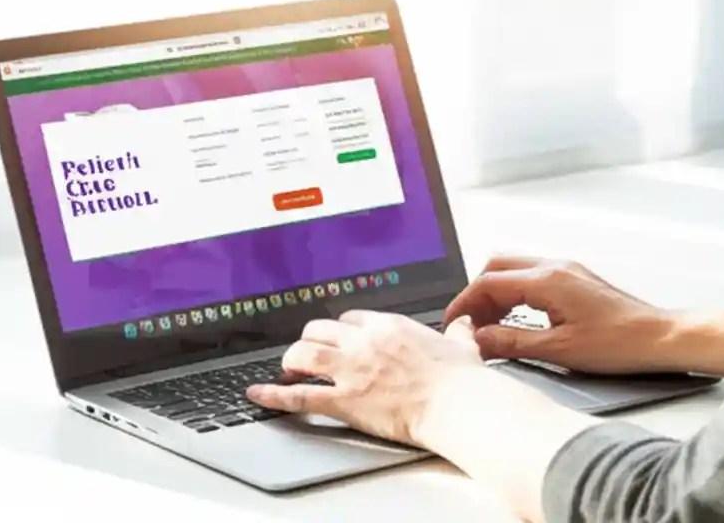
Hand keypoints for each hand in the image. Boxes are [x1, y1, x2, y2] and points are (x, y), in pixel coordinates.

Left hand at [246, 311, 483, 446]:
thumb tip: (464, 324)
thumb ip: (458, 332)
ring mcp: (351, 370)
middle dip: (310, 341)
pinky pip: (298, 395)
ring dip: (292, 360)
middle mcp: (365, 342)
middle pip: (319, 330)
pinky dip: (274, 394)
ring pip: (303, 353)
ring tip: (290, 369)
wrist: (457, 404)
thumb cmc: (461, 380)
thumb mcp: (462, 346)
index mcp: (390, 326)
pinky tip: (258, 394)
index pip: (351, 318)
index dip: (341, 329)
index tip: (341, 339)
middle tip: (309, 354)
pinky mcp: (344, 400)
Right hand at [443, 256, 677, 374]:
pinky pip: (533, 279)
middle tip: (471, 327)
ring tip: (492, 329)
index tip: (453, 325)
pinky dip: (516, 296)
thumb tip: (479, 339)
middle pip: (497, 266)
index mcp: (547, 280)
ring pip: (515, 271)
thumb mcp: (559, 350)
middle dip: (477, 294)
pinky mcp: (575, 280)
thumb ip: (513, 342)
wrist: (659, 337)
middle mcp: (555, 267)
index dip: (464, 304)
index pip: (489, 282)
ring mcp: (567, 270)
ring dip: (497, 295)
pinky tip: (517, 322)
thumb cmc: (618, 344)